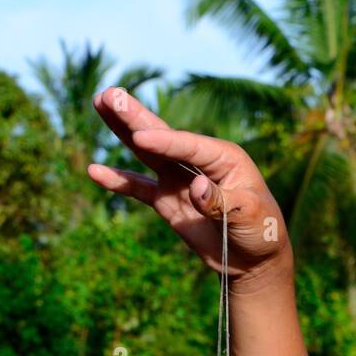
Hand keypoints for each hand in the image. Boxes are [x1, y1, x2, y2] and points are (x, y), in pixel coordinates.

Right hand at [88, 86, 291, 286]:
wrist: (254, 261)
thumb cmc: (261, 232)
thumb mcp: (249, 216)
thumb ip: (222, 202)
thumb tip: (196, 187)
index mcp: (224, 158)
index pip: (189, 146)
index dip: (165, 142)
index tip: (142, 138)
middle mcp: (199, 162)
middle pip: (163, 137)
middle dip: (136, 117)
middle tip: (109, 94)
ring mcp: (181, 180)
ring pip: (147, 153)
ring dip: (123, 131)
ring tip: (99, 103)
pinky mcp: (168, 200)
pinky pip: (139, 189)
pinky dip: (119, 181)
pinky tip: (94, 171)